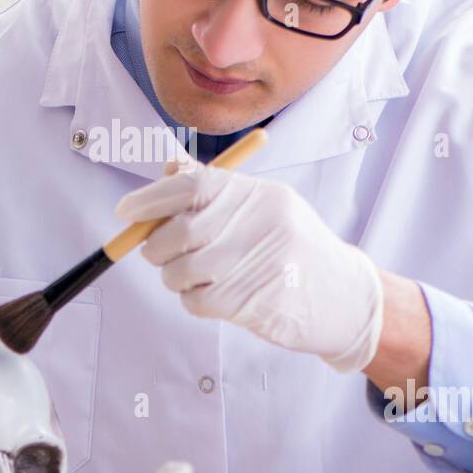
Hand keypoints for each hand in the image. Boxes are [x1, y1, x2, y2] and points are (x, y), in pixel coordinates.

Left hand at [115, 160, 383, 372]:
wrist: (346, 297)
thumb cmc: (294, 248)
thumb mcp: (265, 206)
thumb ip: (218, 190)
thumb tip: (166, 170)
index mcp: (257, 194)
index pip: (191, 186)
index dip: (149, 198)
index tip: (126, 211)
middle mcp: (257, 224)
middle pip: (177, 231)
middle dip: (155, 246)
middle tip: (158, 252)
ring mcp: (255, 264)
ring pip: (180, 271)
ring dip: (175, 278)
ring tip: (197, 277)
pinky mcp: (251, 302)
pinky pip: (196, 301)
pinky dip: (195, 301)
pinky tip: (217, 296)